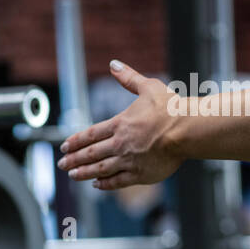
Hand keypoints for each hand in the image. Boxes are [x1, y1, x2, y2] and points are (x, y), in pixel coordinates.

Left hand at [56, 61, 182, 188]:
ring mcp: (130, 160)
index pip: (91, 134)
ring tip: (72, 176)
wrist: (187, 129)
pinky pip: (118, 181)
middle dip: (74, 159)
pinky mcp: (141, 173)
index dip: (76, 141)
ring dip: (84, 173)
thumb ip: (129, 78)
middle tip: (61, 164)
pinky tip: (97, 184)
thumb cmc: (171, 108)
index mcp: (120, 124)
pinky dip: (106, 183)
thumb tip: (114, 64)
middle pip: (91, 153)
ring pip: (101, 169)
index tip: (64, 146)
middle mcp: (121, 143)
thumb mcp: (148, 87)